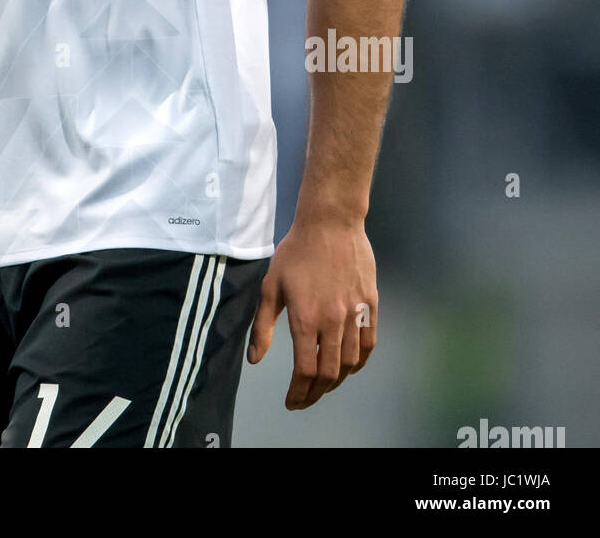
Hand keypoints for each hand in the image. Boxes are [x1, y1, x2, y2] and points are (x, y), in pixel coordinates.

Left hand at [246, 216, 377, 408]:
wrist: (330, 224)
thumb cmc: (296, 252)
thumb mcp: (271, 286)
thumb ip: (264, 326)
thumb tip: (255, 359)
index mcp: (306, 320)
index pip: (305, 371)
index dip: (299, 393)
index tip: (292, 401)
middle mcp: (333, 323)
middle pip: (329, 373)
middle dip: (315, 393)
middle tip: (305, 398)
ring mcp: (355, 315)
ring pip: (350, 362)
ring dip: (336, 380)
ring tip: (324, 385)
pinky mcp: (370, 306)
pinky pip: (369, 345)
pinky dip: (360, 363)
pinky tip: (350, 367)